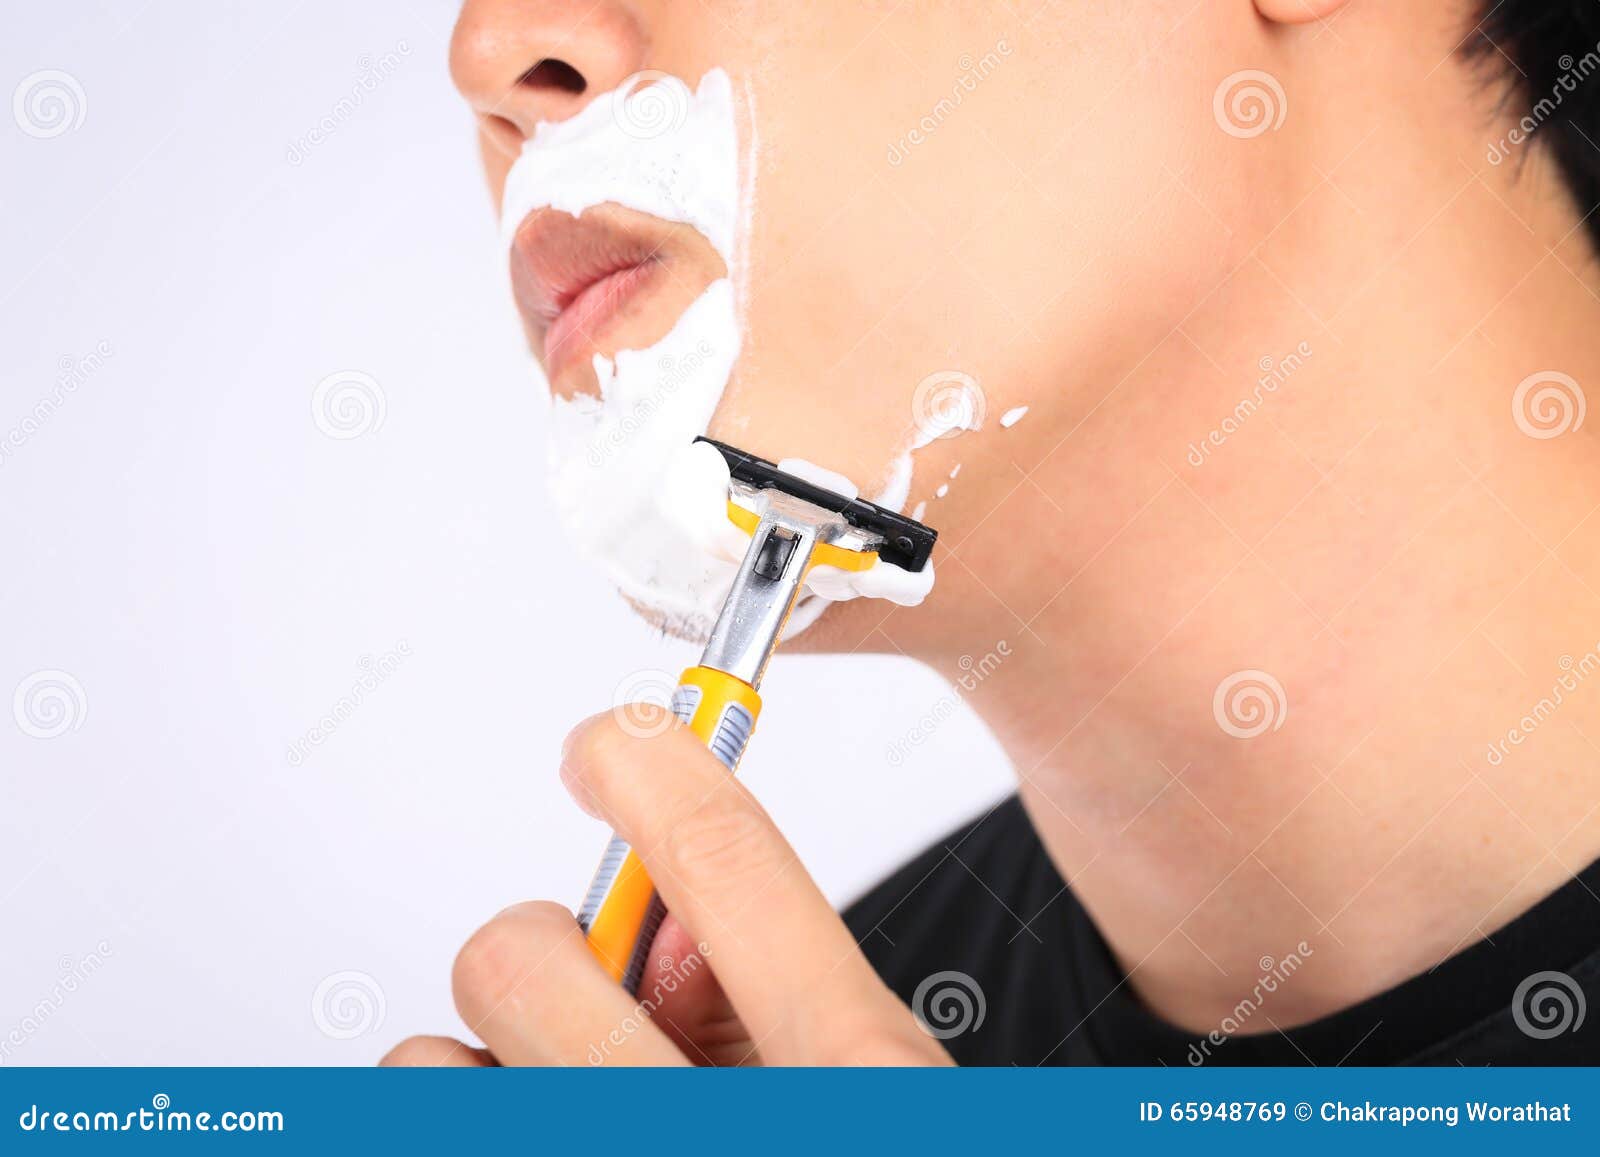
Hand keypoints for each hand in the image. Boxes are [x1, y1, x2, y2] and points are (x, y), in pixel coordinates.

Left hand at [382, 706, 950, 1066]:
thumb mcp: (878, 1081)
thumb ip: (786, 986)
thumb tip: (664, 917)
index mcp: (844, 1078)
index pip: (723, 860)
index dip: (653, 760)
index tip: (611, 737)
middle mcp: (693, 1131)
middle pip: (521, 956)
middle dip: (549, 952)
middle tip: (593, 990)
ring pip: (429, 1056)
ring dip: (491, 1053)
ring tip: (561, 1085)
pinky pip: (418, 1097)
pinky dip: (469, 1093)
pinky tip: (531, 1108)